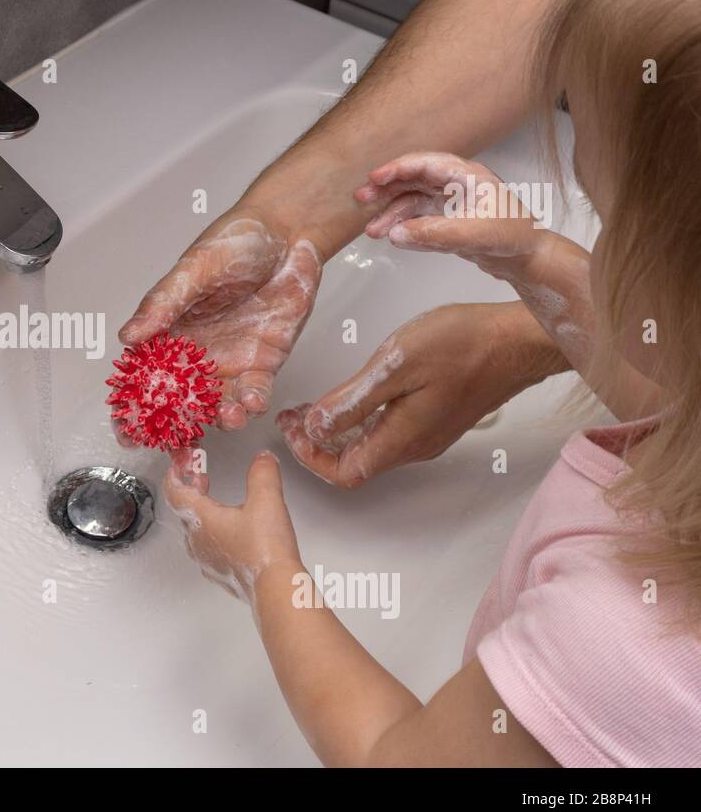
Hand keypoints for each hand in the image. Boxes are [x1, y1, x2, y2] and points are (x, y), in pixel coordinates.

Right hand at [119, 202, 322, 429]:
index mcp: (170, 331)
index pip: (145, 374)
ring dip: (219, 419)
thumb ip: (163, 303)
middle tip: (175, 446)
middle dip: (175, 428)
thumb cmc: (236, 240)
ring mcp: (230, 361)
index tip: (126, 427)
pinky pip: (255, 394)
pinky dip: (252, 404)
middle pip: (179, 401)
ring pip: (217, 404)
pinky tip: (251, 401)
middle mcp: (197, 353)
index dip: (133, 404)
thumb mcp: (194, 268)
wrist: (288, 233)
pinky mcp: (263, 362)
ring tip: (225, 418)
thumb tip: (129, 335)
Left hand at [163, 448, 301, 600]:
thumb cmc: (266, 548)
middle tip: (201, 479)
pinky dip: (214, 534)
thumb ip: (263, 473)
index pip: (175, 493)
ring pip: (195, 532)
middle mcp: (198, 541)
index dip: (175, 476)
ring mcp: (207, 561)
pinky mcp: (220, 575)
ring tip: (218, 504)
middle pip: (184, 512)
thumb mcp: (267, 500)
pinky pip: (208, 550)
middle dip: (192, 491)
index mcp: (201, 519)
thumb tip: (263, 458)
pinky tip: (231, 534)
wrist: (276, 589)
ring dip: (203, 514)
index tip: (178, 466)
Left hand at [275, 303, 565, 487]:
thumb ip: (352, 402)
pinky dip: (360, 421)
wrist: (519, 339)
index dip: (309, 457)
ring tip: (315, 405)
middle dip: (317, 443)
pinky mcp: (438, 418)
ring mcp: (429, 434)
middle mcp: (416, 446)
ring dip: (338, 431)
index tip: (292, 426)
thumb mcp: (394, 366)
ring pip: (370, 448)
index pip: (343, 473)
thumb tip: (316, 428)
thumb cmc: (465, 345)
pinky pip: (388, 433)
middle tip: (295, 414)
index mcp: (402, 440)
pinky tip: (353, 396)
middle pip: (354, 465)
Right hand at [356, 152, 561, 283]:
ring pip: (413, 201)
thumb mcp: (474, 234)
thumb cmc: (514, 237)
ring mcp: (452, 203)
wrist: (530, 258)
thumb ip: (434, 234)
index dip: (397, 168)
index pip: (425, 164)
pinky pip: (419, 218)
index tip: (374, 179)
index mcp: (467, 176)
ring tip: (372, 231)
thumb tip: (395, 234)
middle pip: (414, 180)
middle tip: (361, 199)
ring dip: (391, 213)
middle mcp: (457, 186)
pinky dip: (403, 226)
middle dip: (386, 189)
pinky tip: (391, 235)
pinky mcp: (450, 221)